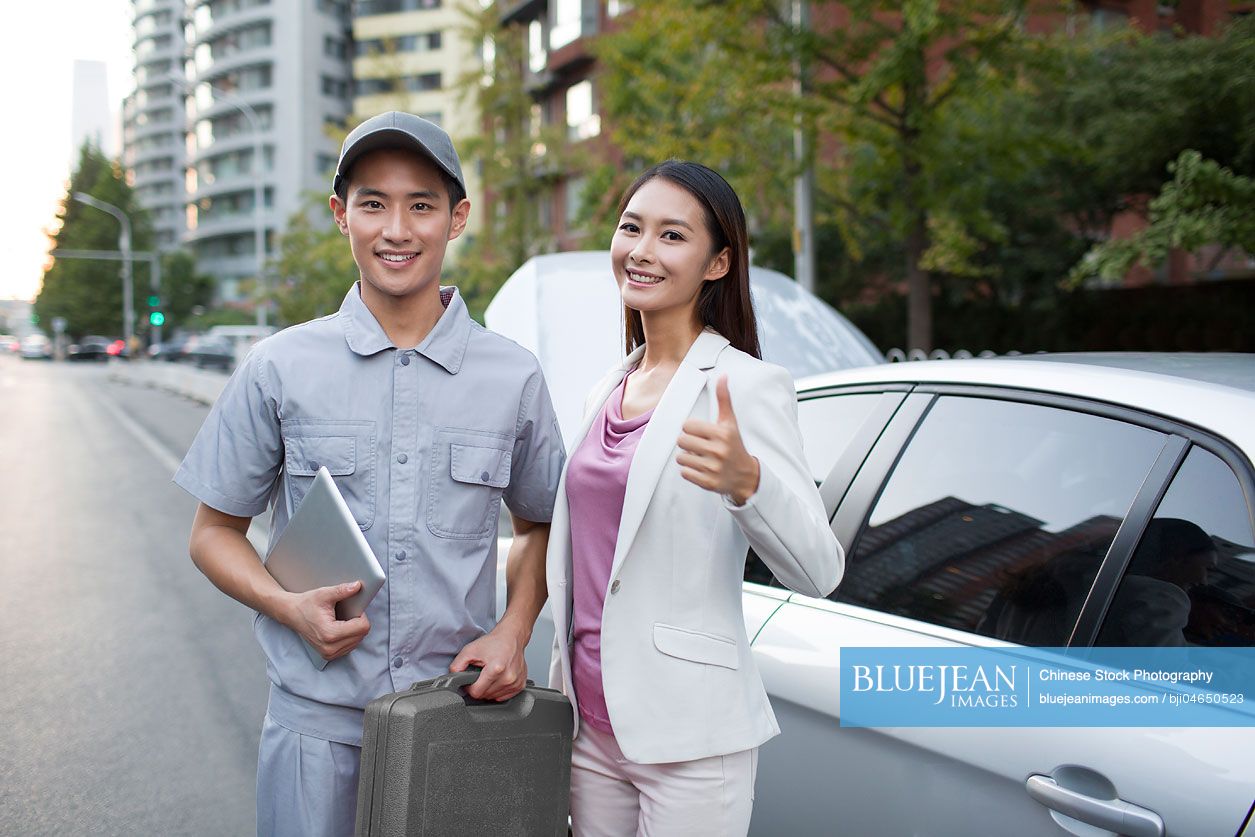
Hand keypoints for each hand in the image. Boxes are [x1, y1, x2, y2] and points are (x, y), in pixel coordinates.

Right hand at [281, 581, 370, 661]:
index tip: (353, 609)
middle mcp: (330, 647)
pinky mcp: (329, 655)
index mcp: (330, 634)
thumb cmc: (306, 604)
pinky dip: (349, 637)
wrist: (292, 613)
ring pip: (358, 642)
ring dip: (354, 630)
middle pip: (361, 635)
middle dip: (358, 622)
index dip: (361, 615)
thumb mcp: (324, 594)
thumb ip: (342, 590)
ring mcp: (329, 654)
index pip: (362, 627)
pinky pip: (350, 646)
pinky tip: (339, 628)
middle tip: (346, 614)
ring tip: (341, 621)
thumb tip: (357, 586)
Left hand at [450, 625, 528, 700]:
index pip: (476, 692)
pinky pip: (504, 697)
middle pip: (485, 695)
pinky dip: (498, 690)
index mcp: (496, 669)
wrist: (512, 637)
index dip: (470, 687)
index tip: (471, 680)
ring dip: (489, 689)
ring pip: (494, 698)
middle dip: (480, 687)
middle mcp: (508, 677)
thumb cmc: (494, 642)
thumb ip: (457, 665)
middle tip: (481, 674)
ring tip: (490, 675)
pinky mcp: (520, 685)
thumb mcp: (470, 650)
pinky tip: (498, 679)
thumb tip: (452, 678)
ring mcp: (515, 682)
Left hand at [676, 375, 760, 504]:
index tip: (701, 433)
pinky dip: (690, 471)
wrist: (746, 476)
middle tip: (700, 446)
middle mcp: (719, 450)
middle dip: (688, 443)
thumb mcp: (730, 422)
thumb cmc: (734, 444)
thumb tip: (722, 376)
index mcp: (722, 433)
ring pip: (681, 458)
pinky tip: (702, 469)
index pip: (687, 426)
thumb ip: (724, 399)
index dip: (691, 429)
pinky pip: (685, 473)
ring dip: (688, 458)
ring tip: (701, 458)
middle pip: (682, 441)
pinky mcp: (709, 483)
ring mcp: (714, 468)